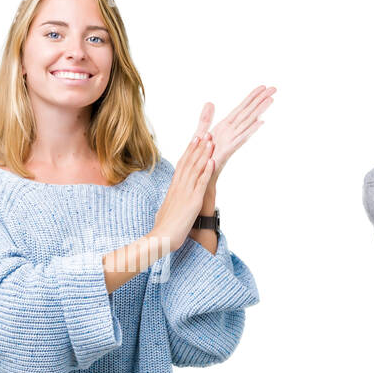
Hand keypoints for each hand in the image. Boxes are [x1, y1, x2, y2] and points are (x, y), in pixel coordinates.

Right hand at [151, 134, 214, 253]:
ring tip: (211, 142)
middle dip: (198, 147)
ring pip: (196, 169)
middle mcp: (179, 187)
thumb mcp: (167, 210)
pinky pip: (201, 183)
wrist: (161, 238)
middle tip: (206, 133)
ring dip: (204, 154)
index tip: (195, 140)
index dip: (189, 151)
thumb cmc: (164, 228)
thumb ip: (172, 202)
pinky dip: (207, 171)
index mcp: (174, 188)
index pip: (182, 165)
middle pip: (189, 163)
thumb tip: (171, 200)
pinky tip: (213, 161)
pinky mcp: (192, 201)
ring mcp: (186, 193)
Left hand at [192, 85, 274, 192]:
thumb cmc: (203, 159)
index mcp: (225, 127)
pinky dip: (250, 130)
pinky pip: (241, 138)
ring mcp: (232, 140)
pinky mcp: (228, 150)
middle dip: (260, 100)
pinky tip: (260, 122)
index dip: (251, 97)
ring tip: (271, 99)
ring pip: (248, 122)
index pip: (241, 108)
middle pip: (248, 112)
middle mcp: (231, 132)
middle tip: (275, 88)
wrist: (201, 180)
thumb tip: (209, 102)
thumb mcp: (201, 134)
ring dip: (260, 111)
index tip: (263, 86)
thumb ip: (205, 118)